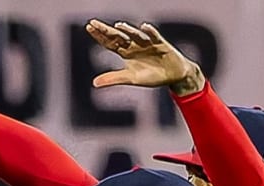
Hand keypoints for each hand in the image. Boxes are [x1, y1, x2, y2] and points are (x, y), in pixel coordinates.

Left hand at [86, 20, 204, 95]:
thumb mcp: (131, 79)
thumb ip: (114, 78)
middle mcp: (134, 45)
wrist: (174, 75)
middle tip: (93, 23)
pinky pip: (155, 37)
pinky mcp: (162, 44)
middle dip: (106, 30)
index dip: (99, 36)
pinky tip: (144, 27)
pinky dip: (150, 32)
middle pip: (118, 36)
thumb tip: (94, 83)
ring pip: (135, 35)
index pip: (110, 43)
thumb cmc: (152, 76)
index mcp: (126, 53)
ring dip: (128, 31)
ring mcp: (148, 43)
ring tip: (119, 26)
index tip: (89, 27)